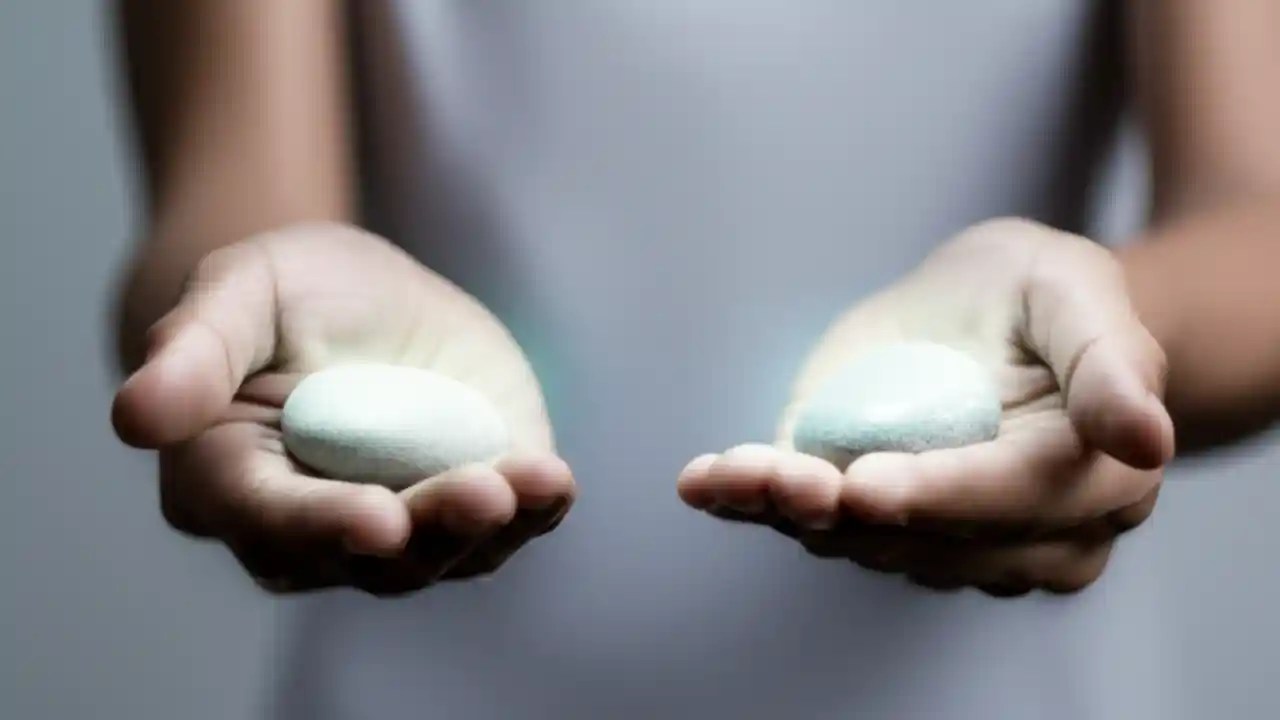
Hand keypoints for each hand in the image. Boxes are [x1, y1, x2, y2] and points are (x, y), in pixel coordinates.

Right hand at [113, 223, 574, 595]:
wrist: (353, 297)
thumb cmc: (281, 293)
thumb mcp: (237, 291)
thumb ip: (193, 350)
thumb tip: (135, 417)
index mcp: (230, 481)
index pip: (272, 519)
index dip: (323, 525)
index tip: (376, 520)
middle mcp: (310, 526)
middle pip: (367, 555)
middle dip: (429, 530)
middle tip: (482, 495)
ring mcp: (393, 520)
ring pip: (438, 553)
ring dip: (489, 527)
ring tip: (534, 483)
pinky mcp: (461, 498)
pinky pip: (499, 525)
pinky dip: (531, 510)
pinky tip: (555, 483)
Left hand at [678, 218, 1173, 595]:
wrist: (1003, 314)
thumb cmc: (1049, 298)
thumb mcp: (1080, 297)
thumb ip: (1109, 366)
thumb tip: (1145, 441)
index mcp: (1085, 484)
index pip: (1010, 499)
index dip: (939, 495)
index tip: (871, 485)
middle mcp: (1016, 532)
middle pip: (926, 539)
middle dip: (844, 515)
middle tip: (772, 481)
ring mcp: (939, 531)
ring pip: (861, 539)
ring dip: (786, 512)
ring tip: (723, 479)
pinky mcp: (874, 511)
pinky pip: (816, 519)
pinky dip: (754, 502)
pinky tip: (703, 483)